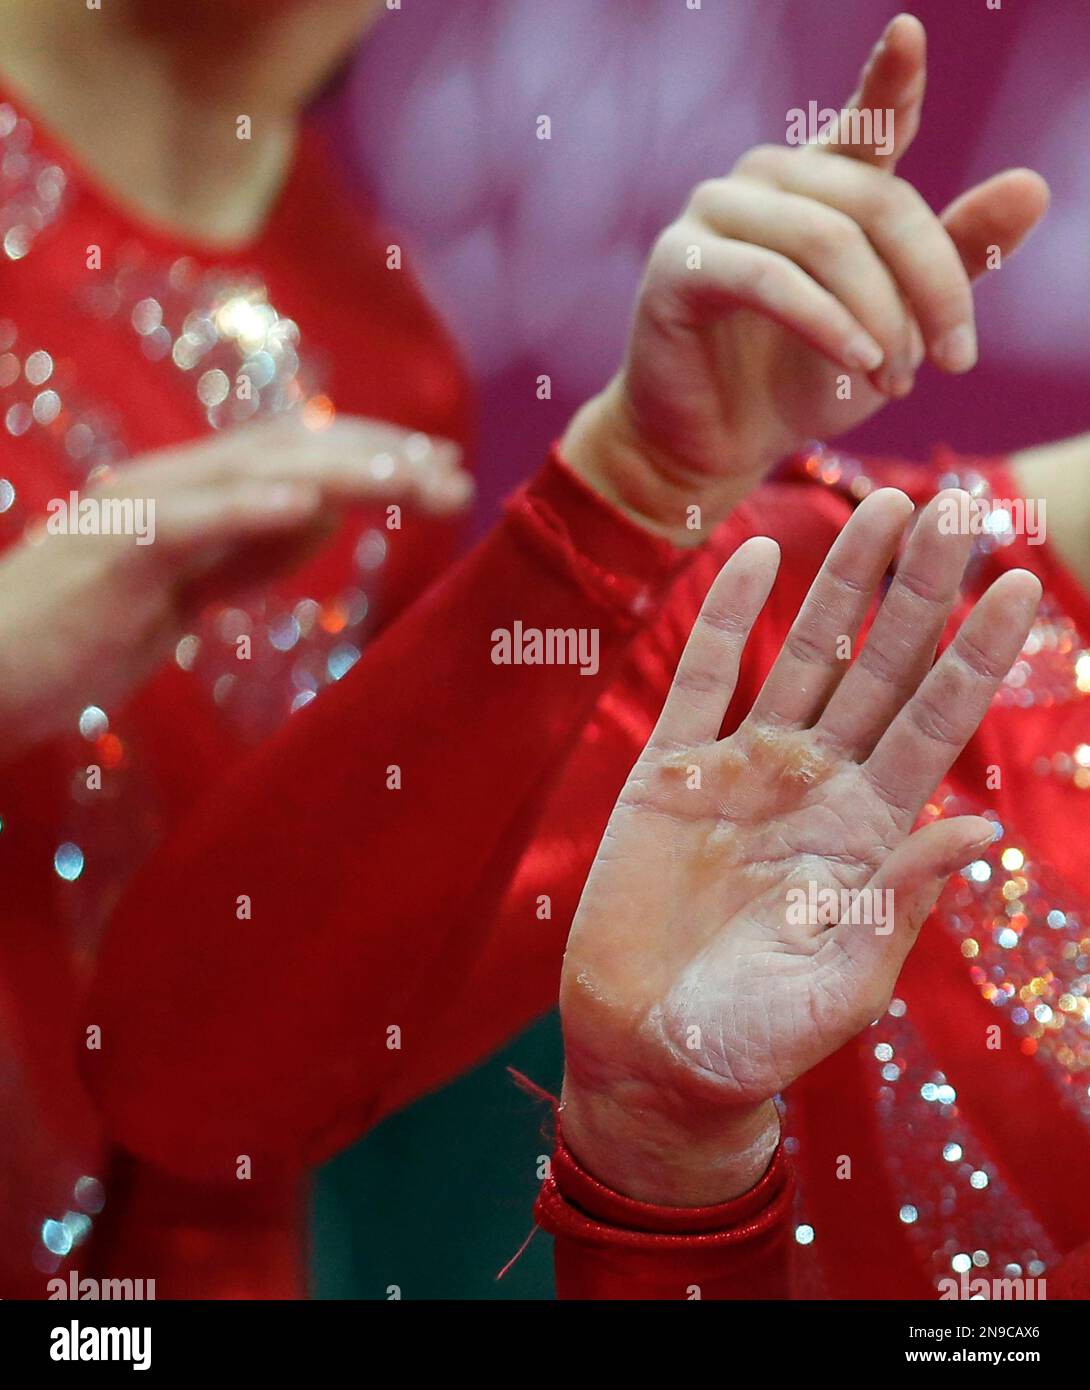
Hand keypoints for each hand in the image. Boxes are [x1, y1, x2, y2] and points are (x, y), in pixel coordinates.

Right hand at [0, 414, 468, 759]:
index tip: (439, 470)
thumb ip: (247, 551)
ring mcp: (136, 512)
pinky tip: (313, 503)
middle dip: (377, 458)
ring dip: (340, 472)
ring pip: (253, 474)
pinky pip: (190, 524)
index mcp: (188, 494)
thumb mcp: (184, 594)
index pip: (294, 457)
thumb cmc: (75, 639)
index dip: (368, 455)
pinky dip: (250, 510)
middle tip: (453, 473)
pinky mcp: (111, 554)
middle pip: (288, 453)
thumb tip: (326, 512)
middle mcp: (166, 485)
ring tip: (411, 477)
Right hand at [558, 487, 1040, 1204]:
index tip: (1018, 586)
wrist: (649, 1052)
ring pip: (802, 656)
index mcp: (870, 831)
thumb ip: (902, 903)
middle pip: (880, 667)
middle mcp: (817, 783)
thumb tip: (982, 835)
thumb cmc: (756, 1036)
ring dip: (841, 584)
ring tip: (882, 507)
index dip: (975, 657)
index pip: (935, 723)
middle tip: (956, 506)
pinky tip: (756, 558)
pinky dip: (725, 617)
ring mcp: (744, 768)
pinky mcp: (669, 770)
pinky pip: (702, 677)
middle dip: (919, 590)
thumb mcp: (842, 982)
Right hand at [564, 14, 1049, 542]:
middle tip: (953, 360)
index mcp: (821, 181)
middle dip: (930, 284)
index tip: (908, 36)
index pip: (868, 120)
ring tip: (895, 381)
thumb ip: (954, 259)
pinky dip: (826, 323)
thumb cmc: (802, 379)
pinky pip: (768, 279)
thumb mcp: (896, 324)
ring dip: (878, 316)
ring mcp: (713, 214)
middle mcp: (766, 180)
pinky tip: (858, 365)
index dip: (889, 80)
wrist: (717, 445)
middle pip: (874, 202)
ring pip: (825, 240)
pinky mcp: (677, 265)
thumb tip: (1033, 185)